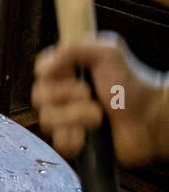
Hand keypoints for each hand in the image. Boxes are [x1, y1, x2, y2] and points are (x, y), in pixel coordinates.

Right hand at [33, 32, 168, 166]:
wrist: (151, 119)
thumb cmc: (133, 85)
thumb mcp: (108, 53)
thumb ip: (74, 48)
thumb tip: (45, 67)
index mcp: (68, 71)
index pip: (40, 70)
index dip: (50, 73)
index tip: (70, 73)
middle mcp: (63, 95)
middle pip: (39, 96)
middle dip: (65, 97)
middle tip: (90, 95)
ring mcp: (68, 119)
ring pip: (47, 120)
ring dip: (75, 117)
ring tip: (98, 117)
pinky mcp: (75, 142)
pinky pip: (59, 143)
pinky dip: (74, 139)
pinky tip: (90, 135)